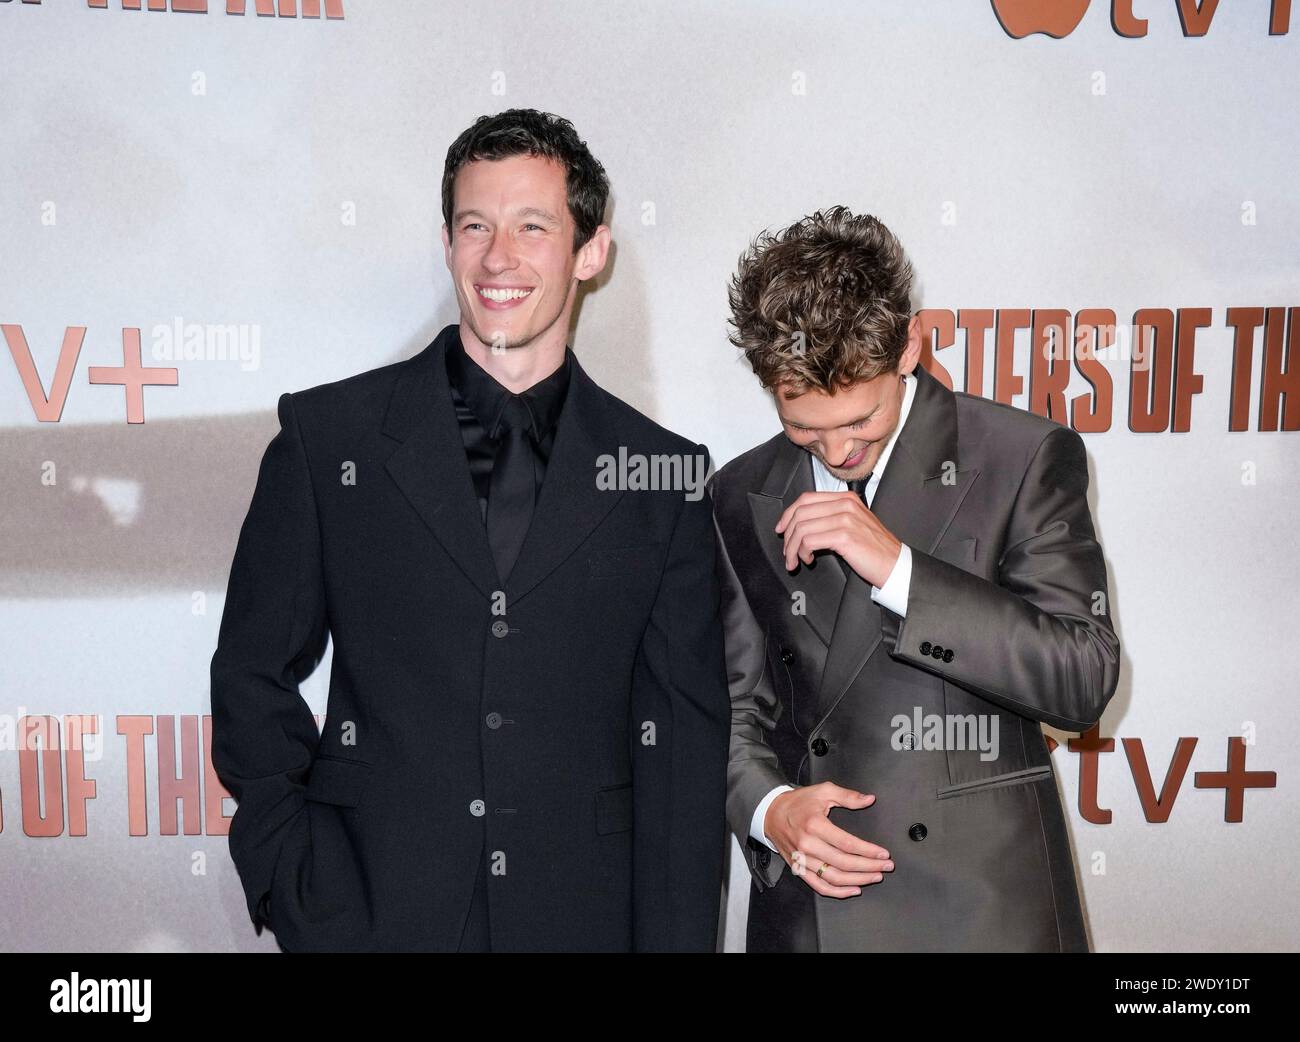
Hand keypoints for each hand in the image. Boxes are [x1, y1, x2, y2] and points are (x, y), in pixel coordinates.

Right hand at [764, 783, 893, 897]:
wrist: (771, 813)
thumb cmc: (798, 803)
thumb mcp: (823, 791)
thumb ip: (848, 796)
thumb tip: (869, 799)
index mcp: (814, 825)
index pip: (847, 844)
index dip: (868, 851)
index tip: (883, 853)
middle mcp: (807, 845)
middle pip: (843, 863)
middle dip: (869, 867)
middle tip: (886, 866)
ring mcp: (802, 860)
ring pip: (834, 878)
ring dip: (858, 880)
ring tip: (875, 877)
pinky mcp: (799, 869)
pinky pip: (819, 886)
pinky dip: (838, 892)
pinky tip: (854, 889)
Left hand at [775, 491, 900, 587]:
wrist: (895, 564)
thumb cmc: (874, 549)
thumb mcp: (853, 524)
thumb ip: (831, 518)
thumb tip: (801, 525)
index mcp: (846, 499)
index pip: (806, 499)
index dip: (788, 514)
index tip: (782, 529)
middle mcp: (845, 504)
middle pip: (800, 512)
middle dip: (788, 535)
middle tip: (788, 551)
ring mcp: (845, 518)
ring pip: (802, 528)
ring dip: (792, 548)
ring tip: (796, 560)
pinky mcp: (844, 535)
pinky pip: (809, 540)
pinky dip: (802, 552)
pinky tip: (809, 559)